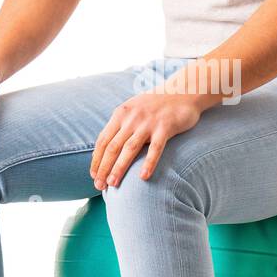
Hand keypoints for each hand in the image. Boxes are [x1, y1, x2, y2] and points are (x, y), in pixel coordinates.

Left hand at [89, 81, 204, 189]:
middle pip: (113, 147)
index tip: (93, 175)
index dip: (96, 160)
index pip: (103, 140)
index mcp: (120, 114)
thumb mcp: (133, 110)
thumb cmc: (156, 105)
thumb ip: (120, 125)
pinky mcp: (166, 127)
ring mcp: (148, 122)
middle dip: (103, 168)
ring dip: (119, 167)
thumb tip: (106, 149)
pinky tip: (143, 177)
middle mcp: (132, 118)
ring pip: (130, 148)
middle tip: (99, 186)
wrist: (183, 90)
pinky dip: (149, 163)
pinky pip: (156, 148)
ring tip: (112, 184)